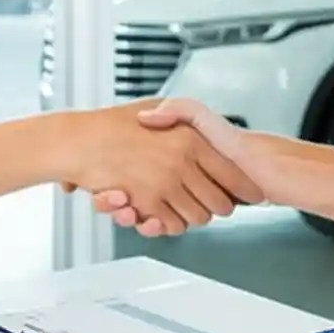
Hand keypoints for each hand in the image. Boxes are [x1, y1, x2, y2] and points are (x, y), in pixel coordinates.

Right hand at [63, 99, 262, 236]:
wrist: (79, 141)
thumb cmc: (114, 124)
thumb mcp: (157, 106)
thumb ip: (183, 114)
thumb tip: (207, 127)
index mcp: (190, 138)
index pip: (232, 172)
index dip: (245, 188)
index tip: (254, 196)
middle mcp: (182, 161)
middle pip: (220, 203)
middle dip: (218, 208)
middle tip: (214, 206)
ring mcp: (165, 183)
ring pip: (197, 218)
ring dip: (192, 218)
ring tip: (184, 208)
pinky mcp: (147, 203)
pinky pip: (171, 225)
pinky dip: (169, 225)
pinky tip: (161, 214)